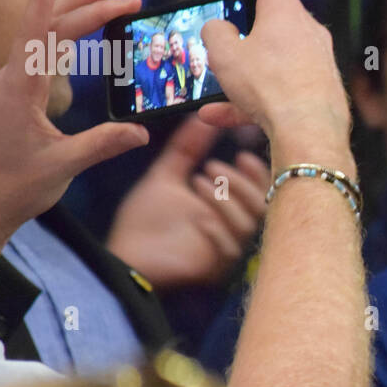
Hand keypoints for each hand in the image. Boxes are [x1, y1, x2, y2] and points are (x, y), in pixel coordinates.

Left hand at [0, 0, 148, 234]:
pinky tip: (83, 31)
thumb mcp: (62, 166)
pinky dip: (67, 35)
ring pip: (46, 36)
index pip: (36, 30)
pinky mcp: (19, 92)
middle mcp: (14, 77)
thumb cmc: (15, 186)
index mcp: (21, 88)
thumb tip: (141, 131)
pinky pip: (44, 52)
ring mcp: (15, 83)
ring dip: (77, 15)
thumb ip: (102, 145)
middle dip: (87, 6)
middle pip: (50, 27)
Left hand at [106, 115, 271, 288]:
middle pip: (262, 207)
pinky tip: (199, 219)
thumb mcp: (166, 176)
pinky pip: (229, 250)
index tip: (241, 155)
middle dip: (242, 184)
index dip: (257, 172)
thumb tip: (202, 118)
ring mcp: (225, 249)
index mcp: (227, 206)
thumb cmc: (146, 220)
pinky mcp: (214, 268)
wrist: (124, 254)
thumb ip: (186, 148)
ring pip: (247, 226)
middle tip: (213, 167)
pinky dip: (217, 230)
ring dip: (226, 202)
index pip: (260, 188)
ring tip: (198, 183)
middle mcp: (232, 228)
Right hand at [195, 0, 352, 171]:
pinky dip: (252, 96)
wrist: (310, 133)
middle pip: (273, 14)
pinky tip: (220, 115)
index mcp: (285, 10)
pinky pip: (281, 85)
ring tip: (214, 85)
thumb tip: (219, 29)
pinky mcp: (320, 88)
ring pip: (273, 57)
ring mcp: (318, 60)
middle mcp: (308, 31)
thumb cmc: (269, 87)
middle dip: (242, 24)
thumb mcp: (224, 54)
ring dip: (242, 68)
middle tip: (221, 36)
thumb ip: (215, 32)